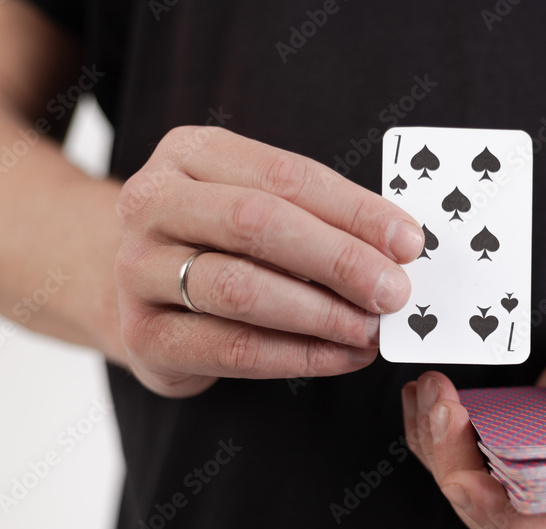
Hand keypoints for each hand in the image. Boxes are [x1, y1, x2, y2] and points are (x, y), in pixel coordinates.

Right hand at [114, 126, 423, 396]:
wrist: (136, 291)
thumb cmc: (217, 242)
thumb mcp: (256, 204)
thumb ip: (319, 216)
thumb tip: (400, 247)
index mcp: (190, 154)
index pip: (285, 175)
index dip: (353, 210)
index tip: (408, 241)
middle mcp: (152, 203)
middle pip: (256, 224)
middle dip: (338, 260)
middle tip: (394, 291)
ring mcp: (137, 270)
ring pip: (241, 290)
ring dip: (321, 314)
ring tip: (372, 330)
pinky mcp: (143, 336)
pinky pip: (232, 349)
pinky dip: (298, 356)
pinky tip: (342, 357)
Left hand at [402, 289, 545, 528]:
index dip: (514, 518)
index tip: (462, 483)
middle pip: (514, 525)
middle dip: (462, 476)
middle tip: (439, 412)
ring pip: (486, 504)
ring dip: (443, 456)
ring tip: (429, 395)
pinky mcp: (528, 467)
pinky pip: (477, 474)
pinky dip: (441, 442)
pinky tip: (425, 400)